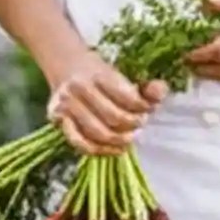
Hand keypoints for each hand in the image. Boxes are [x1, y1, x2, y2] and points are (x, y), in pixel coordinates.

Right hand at [46, 51, 168, 155]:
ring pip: (97, 132)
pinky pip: (80, 142)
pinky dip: (99, 150)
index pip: (126, 97)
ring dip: (118, 140)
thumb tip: (159, 92)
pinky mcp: (59, 120)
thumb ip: (147, 87)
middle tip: (139, 126)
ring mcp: (66, 105)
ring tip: (130, 139)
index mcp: (98, 74)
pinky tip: (115, 150)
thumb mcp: (126, 76)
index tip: (146, 110)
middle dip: (131, 125)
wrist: (68, 68)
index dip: (141, 108)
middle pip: (113, 117)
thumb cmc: (102, 77)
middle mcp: (79, 88)